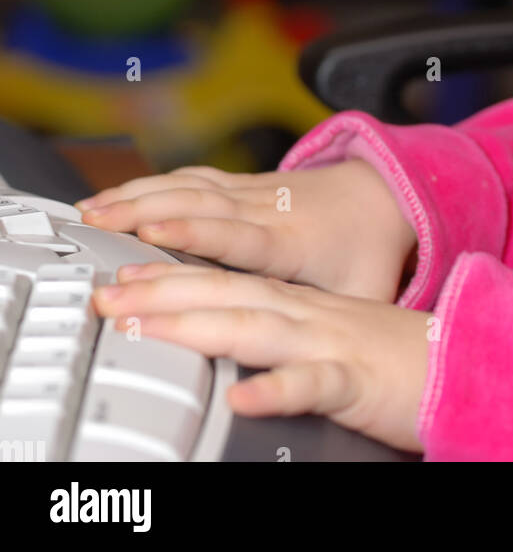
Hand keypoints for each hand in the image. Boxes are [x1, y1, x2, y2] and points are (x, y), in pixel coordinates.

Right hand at [75, 160, 417, 303]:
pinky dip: (147, 185)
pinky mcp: (239, 185)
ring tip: (91, 210)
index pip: (235, 236)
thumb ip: (334, 328)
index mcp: (289, 242)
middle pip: (194, 209)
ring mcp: (249, 192)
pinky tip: (115, 194)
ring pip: (185, 187)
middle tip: (95, 227)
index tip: (154, 232)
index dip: (194, 234)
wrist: (382, 193)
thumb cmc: (369, 252)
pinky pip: (188, 179)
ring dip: (135, 195)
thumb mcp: (362, 296)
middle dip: (140, 214)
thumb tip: (316, 372)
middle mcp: (263, 210)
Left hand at [92, 263, 432, 453]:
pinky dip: (278, 388)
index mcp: (294, 303)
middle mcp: (305, 314)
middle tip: (109, 296)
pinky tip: (245, 397)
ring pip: (256, 328)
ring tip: (150, 327)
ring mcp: (330, 343)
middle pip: (223, 295)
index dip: (167, 275)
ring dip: (198, 325)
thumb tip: (222, 341)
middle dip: (161, 292)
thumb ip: (274, 332)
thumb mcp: (322, 335)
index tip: (118, 277)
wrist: (462, 360)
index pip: (221, 280)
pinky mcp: (358, 381)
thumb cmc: (390, 357)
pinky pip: (315, 385)